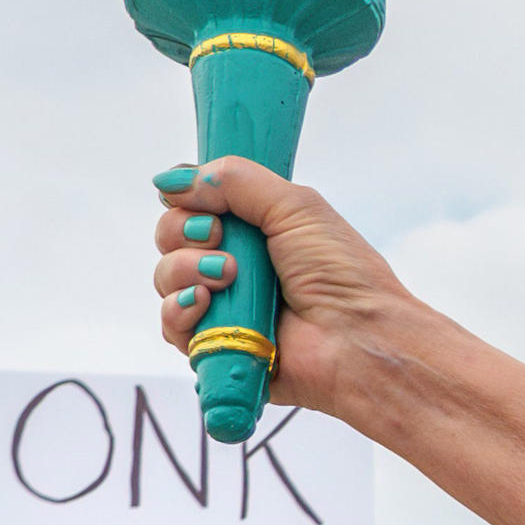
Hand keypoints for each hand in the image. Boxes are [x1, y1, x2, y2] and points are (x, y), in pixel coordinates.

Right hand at [151, 156, 414, 414]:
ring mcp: (224, 305)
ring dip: (185, 269)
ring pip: (166, 277)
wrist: (358, 338)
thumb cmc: (342, 274)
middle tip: (219, 238)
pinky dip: (180, 309)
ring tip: (226, 276)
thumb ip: (236, 181)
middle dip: (184, 231)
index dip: (187, 199)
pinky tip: (204, 302)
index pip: (194, 204)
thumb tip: (175, 180)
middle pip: (171, 236)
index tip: (201, 200)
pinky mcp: (217, 344)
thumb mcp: (295, 206)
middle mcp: (235, 263)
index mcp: (255, 228)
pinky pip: (172, 325)